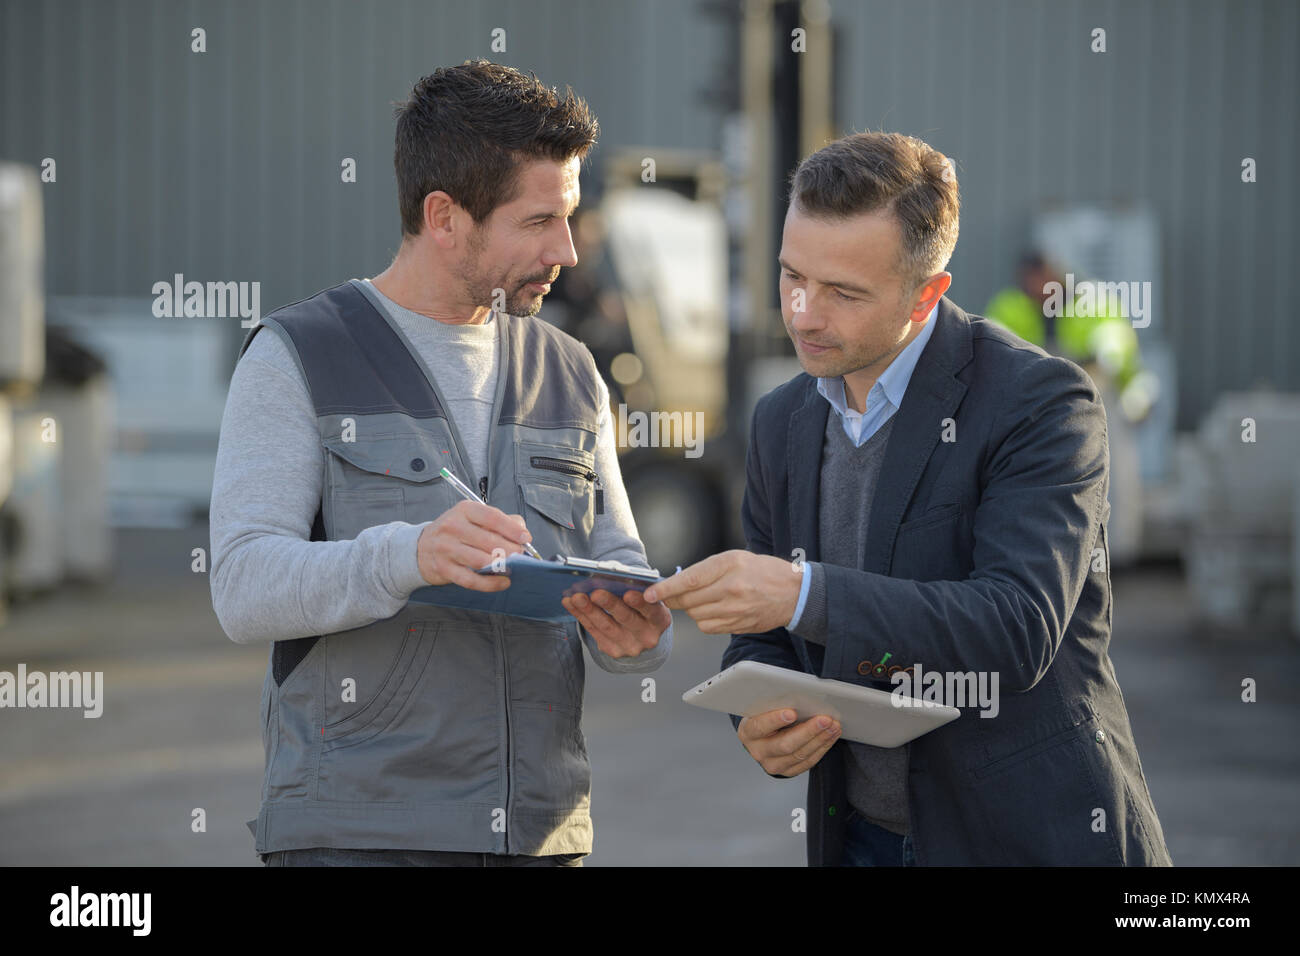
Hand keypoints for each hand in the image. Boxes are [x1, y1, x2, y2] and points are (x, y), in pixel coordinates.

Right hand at [417, 499, 531, 590]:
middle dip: (510, 550)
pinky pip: (471, 580)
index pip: (492, 517)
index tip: (526, 538)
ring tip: (513, 567)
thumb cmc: (457, 531)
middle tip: (521, 555)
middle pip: (489, 541)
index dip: (512, 529)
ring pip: (481, 560)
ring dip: (502, 566)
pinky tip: (503, 582)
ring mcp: (446, 548)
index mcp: (464, 510)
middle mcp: (453, 527)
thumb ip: (501, 521)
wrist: (422, 547)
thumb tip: (522, 532)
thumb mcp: (474, 518)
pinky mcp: (444, 569)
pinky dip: (491, 583)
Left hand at [561, 588, 671, 658]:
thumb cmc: (642, 609)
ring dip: (589, 610)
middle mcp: (647, 636)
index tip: (627, 593)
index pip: (651, 611)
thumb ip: (637, 590)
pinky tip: (571, 604)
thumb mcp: (647, 600)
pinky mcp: (613, 651)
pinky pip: (594, 632)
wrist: (641, 635)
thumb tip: (612, 577)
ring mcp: (630, 646)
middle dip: (609, 604)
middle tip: (596, 593)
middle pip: (626, 619)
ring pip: (606, 627)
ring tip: (577, 597)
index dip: (639, 602)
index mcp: (660, 620)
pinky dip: (581, 616)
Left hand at [642, 550, 801, 633]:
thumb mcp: (734, 558)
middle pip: (688, 601)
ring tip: (702, 599)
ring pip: (695, 616)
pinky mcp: (738, 626)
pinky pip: (708, 627)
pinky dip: (704, 620)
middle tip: (666, 595)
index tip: (649, 593)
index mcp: (729, 565)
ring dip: (690, 609)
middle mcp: (731, 588)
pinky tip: (713, 610)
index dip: (665, 588)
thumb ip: (706, 569)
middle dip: (673, 599)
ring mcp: (736, 610)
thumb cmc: (762, 571)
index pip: (689, 580)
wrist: (793, 593)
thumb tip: (677, 582)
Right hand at [738, 708, 841, 776]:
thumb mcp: (762, 709)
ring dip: (820, 739)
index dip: (775, 720)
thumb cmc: (764, 717)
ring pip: (800, 754)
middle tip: (825, 719)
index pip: (759, 727)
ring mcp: (773, 764)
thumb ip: (774, 703)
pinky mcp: (788, 771)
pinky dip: (822, 747)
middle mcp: (758, 752)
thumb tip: (798, 695)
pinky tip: (831, 735)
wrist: (761, 739)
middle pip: (785, 745)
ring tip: (833, 725)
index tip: (792, 712)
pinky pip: (808, 762)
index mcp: (748, 732)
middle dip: (808, 731)